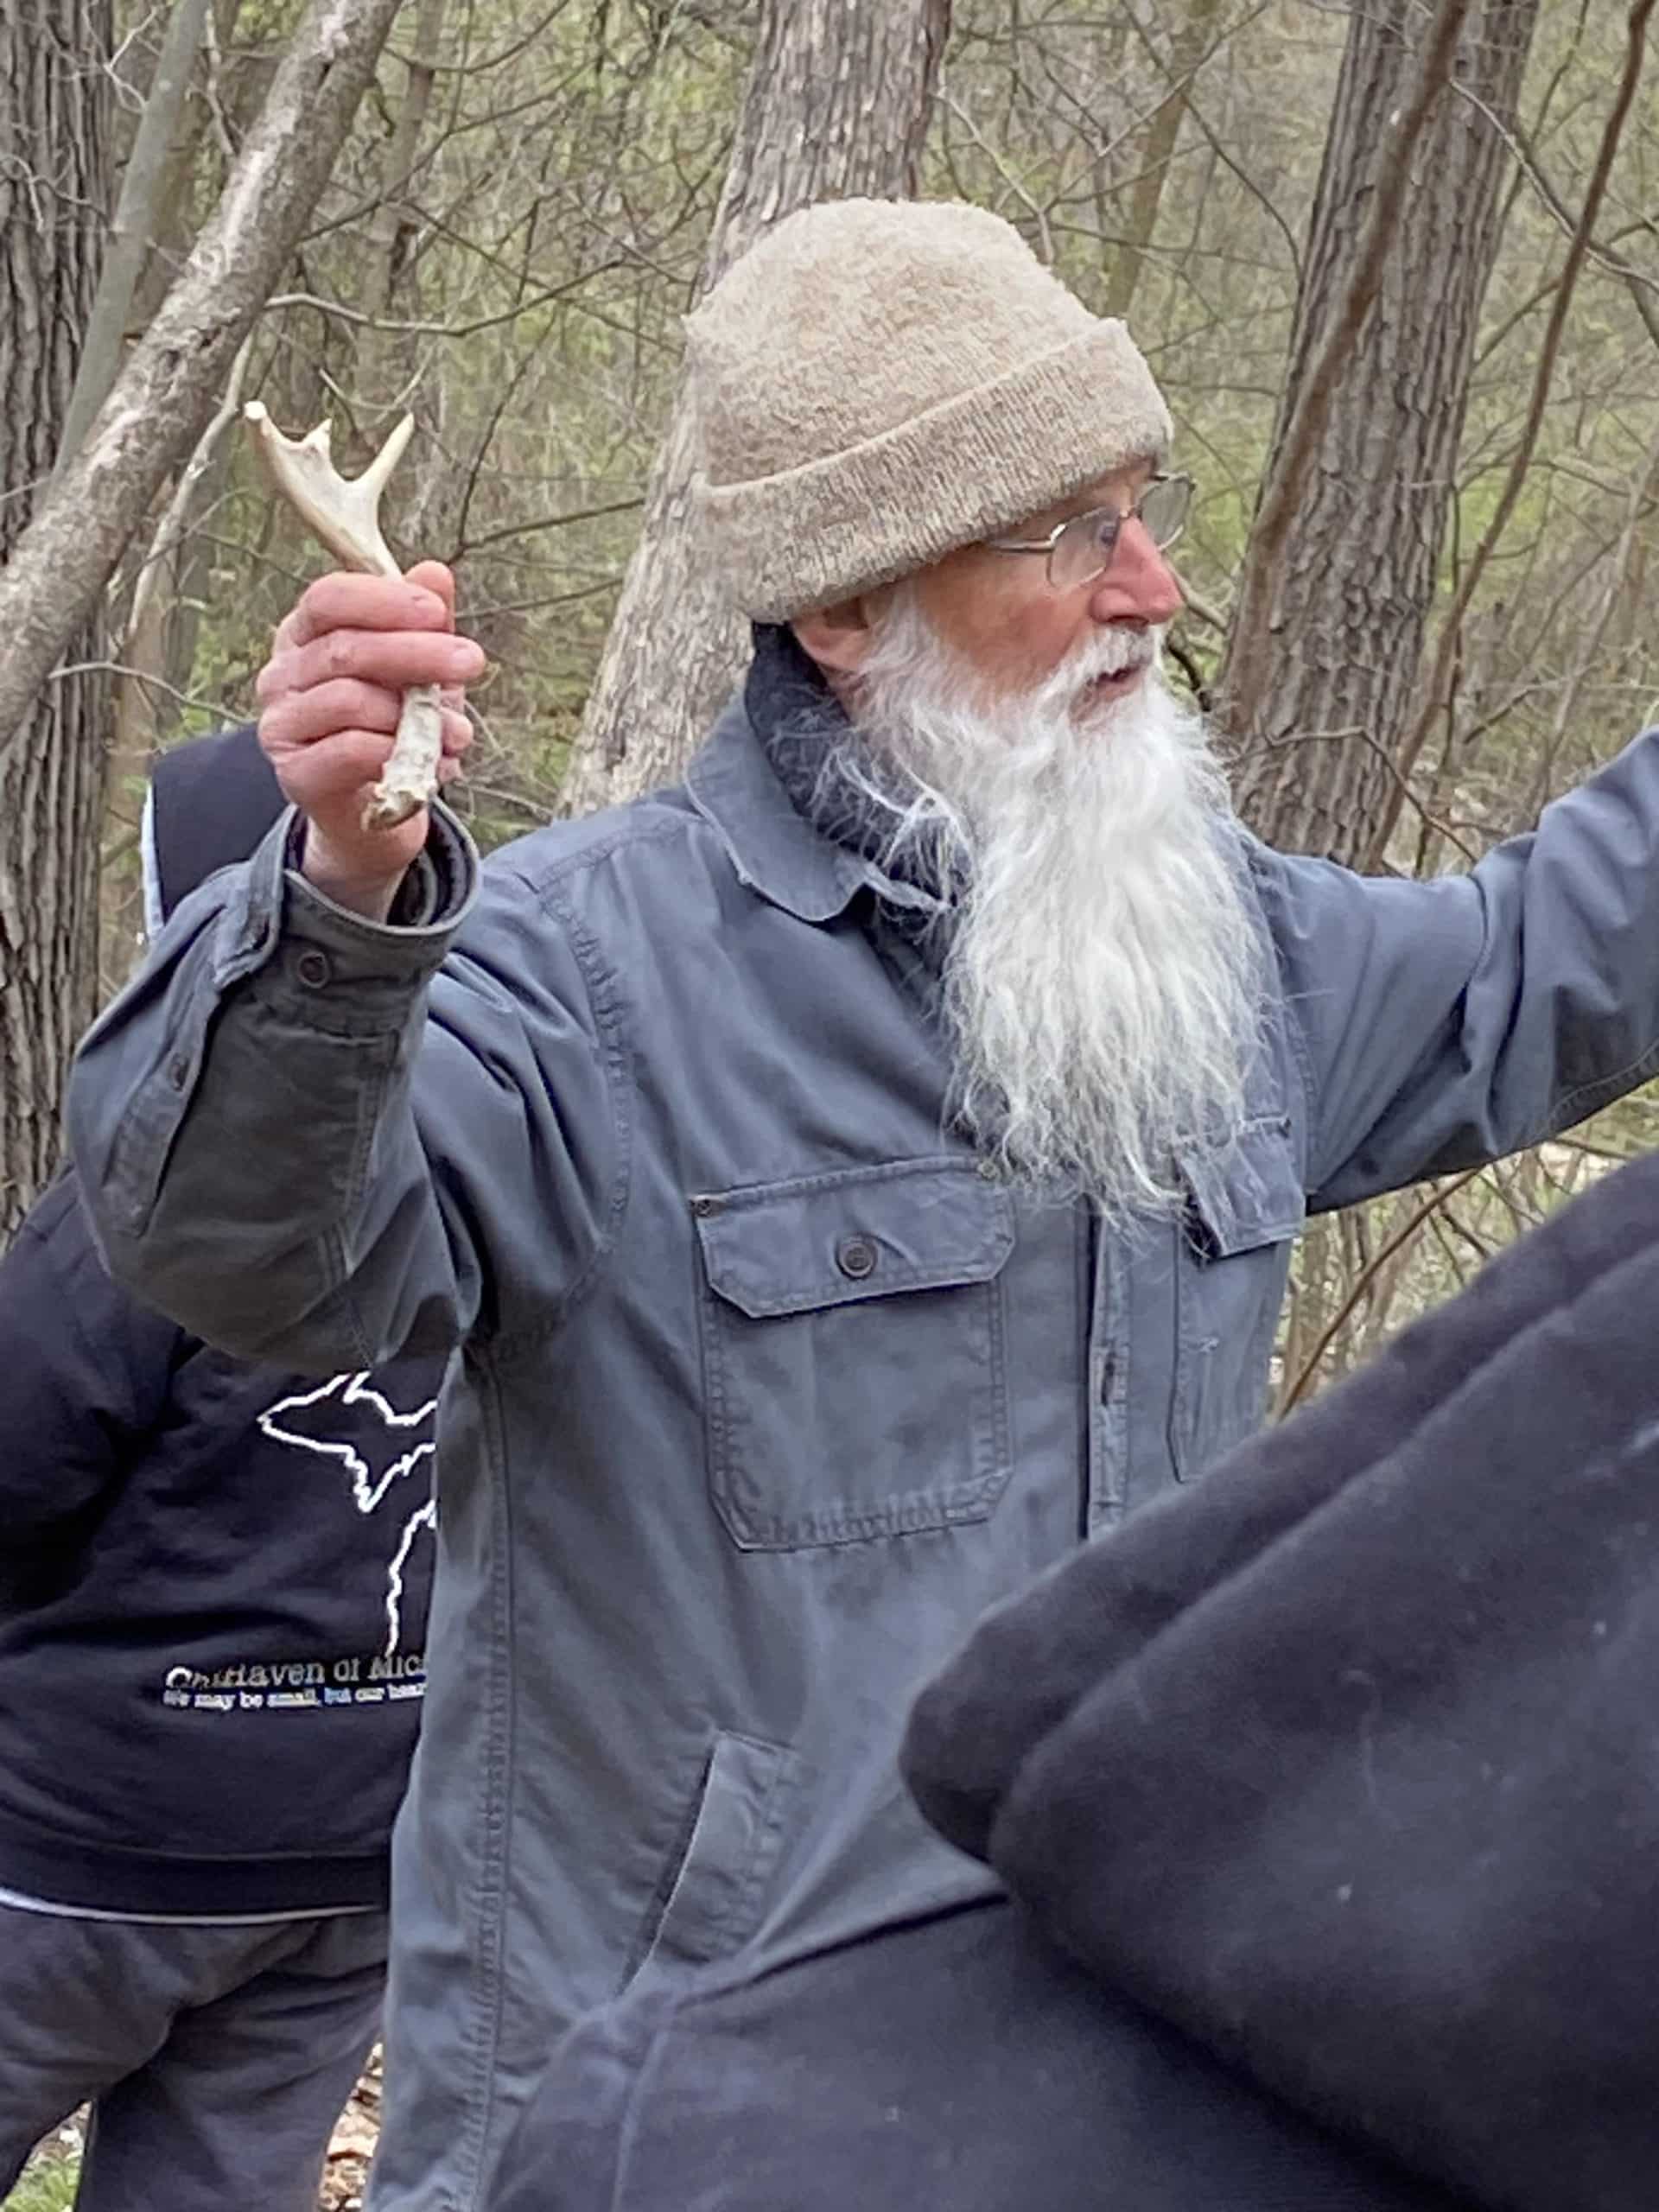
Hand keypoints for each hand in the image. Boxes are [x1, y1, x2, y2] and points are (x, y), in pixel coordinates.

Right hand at [256, 559, 481, 917]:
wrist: (377, 812)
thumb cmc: (393, 728)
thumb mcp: (419, 672)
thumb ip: (424, 624)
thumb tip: (435, 572)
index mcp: (304, 636)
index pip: (328, 598)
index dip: (384, 600)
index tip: (438, 613)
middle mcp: (282, 676)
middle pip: (345, 649)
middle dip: (417, 652)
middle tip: (471, 660)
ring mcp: (281, 725)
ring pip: (349, 700)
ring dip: (416, 714)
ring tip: (459, 732)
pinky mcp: (295, 773)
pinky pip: (349, 750)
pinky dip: (398, 752)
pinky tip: (435, 764)